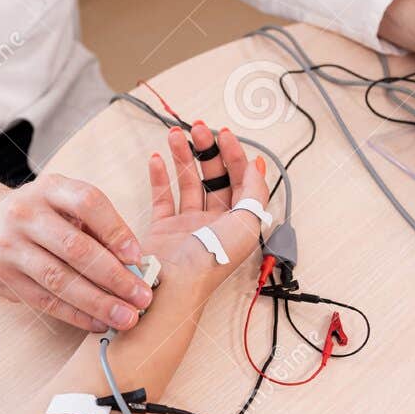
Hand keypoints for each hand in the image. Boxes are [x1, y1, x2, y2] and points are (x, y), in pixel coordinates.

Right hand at [0, 170, 152, 333]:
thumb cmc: (41, 215)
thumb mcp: (63, 203)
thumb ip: (96, 225)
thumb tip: (136, 261)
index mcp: (49, 188)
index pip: (87, 203)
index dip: (116, 230)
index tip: (139, 256)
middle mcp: (25, 214)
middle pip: (75, 247)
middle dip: (113, 275)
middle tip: (142, 296)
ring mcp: (10, 247)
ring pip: (59, 280)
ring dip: (98, 302)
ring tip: (127, 317)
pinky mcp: (3, 277)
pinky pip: (45, 301)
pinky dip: (76, 314)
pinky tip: (99, 322)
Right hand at [141, 122, 270, 282]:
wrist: (174, 284)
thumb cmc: (211, 260)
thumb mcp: (247, 223)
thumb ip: (255, 191)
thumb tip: (258, 167)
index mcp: (237, 222)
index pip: (240, 181)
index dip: (234, 155)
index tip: (224, 134)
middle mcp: (214, 223)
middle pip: (214, 177)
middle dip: (208, 150)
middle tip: (198, 129)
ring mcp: (187, 225)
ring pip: (187, 182)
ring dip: (183, 157)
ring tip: (174, 135)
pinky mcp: (163, 228)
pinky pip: (162, 197)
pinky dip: (159, 177)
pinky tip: (156, 159)